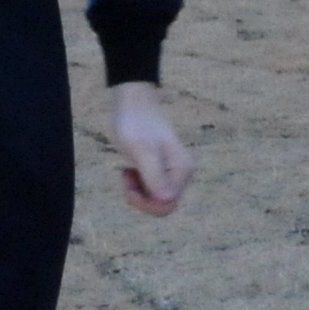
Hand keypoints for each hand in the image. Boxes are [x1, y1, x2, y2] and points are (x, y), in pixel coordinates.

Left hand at [106, 83, 193, 216]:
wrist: (133, 104)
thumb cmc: (135, 124)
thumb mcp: (141, 151)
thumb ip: (154, 176)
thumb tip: (168, 201)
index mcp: (182, 171)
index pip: (166, 205)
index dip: (144, 202)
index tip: (128, 184)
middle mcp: (182, 174)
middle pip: (162, 205)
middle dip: (139, 197)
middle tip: (125, 177)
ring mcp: (173, 173)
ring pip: (155, 199)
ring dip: (136, 191)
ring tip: (126, 172)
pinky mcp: (163, 170)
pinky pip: (151, 191)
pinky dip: (137, 185)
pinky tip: (129, 170)